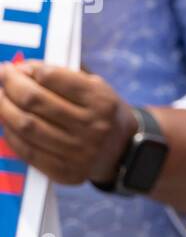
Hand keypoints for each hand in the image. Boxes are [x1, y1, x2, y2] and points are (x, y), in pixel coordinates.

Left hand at [0, 61, 136, 186]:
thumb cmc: (102, 112)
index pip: (55, 78)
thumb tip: (23, 69)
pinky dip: (10, 134)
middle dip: (12, 85)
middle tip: (3, 75)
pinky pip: (26, 151)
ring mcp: (76, 151)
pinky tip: (7, 122)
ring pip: (26, 126)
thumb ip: (64, 76)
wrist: (122, 151)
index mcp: (101, 100)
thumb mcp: (97, 87)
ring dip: (4, 108)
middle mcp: (90, 125)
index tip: (17, 66)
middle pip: (36, 101)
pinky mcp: (64, 171)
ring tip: (0, 97)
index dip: (31, 69)